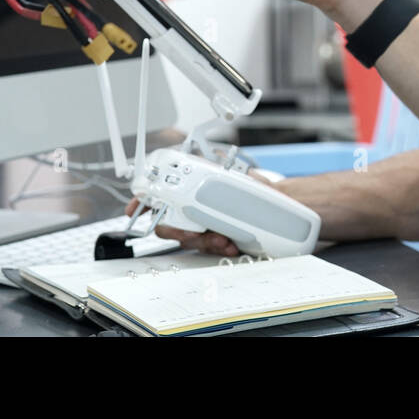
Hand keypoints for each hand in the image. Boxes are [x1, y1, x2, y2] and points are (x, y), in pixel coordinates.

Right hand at [123, 170, 283, 257]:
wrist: (284, 209)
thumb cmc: (261, 189)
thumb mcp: (234, 175)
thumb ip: (211, 172)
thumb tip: (197, 170)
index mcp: (194, 184)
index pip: (160, 191)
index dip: (143, 200)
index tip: (135, 209)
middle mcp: (195, 205)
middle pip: (167, 222)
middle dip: (180, 229)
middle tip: (196, 230)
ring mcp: (204, 223)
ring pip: (186, 238)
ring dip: (203, 240)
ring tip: (223, 237)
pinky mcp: (215, 239)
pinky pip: (205, 249)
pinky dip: (216, 247)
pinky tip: (230, 243)